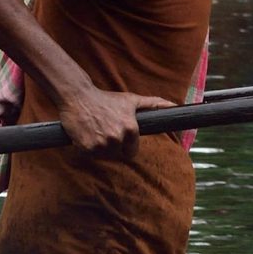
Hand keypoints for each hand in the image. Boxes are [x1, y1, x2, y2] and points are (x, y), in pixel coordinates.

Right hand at [56, 86, 174, 155]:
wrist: (78, 97)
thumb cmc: (106, 99)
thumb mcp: (131, 100)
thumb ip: (154, 104)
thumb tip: (175, 106)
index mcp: (130, 129)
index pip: (132, 152)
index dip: (126, 146)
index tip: (119, 138)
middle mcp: (117, 138)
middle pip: (118, 155)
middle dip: (113, 147)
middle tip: (105, 132)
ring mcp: (102, 145)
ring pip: (105, 156)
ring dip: (100, 148)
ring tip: (96, 132)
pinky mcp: (87, 148)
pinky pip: (91, 155)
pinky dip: (88, 148)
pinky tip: (87, 134)